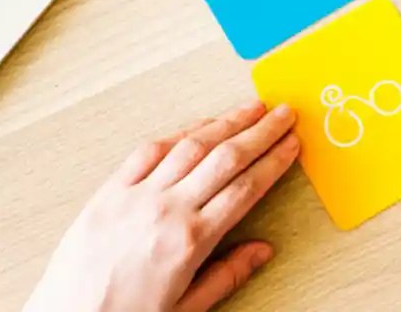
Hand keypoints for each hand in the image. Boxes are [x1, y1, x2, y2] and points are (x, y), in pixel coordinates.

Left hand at [24, 101, 299, 311]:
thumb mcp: (186, 309)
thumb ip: (226, 276)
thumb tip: (261, 251)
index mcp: (191, 241)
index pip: (245, 188)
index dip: (273, 161)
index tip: (291, 145)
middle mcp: (165, 210)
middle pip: (225, 158)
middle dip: (259, 132)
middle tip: (282, 114)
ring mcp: (135, 196)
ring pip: (189, 146)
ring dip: (223, 123)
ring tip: (248, 109)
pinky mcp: (109, 191)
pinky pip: (146, 152)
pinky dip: (175, 135)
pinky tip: (194, 127)